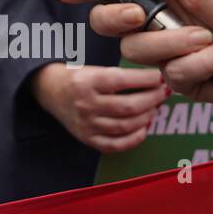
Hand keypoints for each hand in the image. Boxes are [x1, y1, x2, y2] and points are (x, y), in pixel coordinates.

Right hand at [31, 62, 167, 151]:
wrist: (49, 91)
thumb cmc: (77, 77)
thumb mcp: (93, 68)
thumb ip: (120, 76)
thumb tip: (155, 82)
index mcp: (86, 81)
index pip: (121, 80)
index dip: (146, 79)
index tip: (160, 77)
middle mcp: (85, 104)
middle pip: (128, 106)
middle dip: (152, 99)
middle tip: (163, 92)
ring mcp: (86, 124)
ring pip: (126, 125)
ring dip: (148, 116)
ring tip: (155, 107)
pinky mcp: (87, 138)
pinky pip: (116, 145)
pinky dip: (135, 138)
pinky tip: (144, 127)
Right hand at [52, 0, 212, 111]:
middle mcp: (159, 25)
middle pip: (109, 26)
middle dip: (118, 18)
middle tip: (143, 16)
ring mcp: (170, 55)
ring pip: (137, 52)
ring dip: (176, 44)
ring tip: (212, 39)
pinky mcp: (184, 83)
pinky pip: (170, 75)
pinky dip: (198, 64)